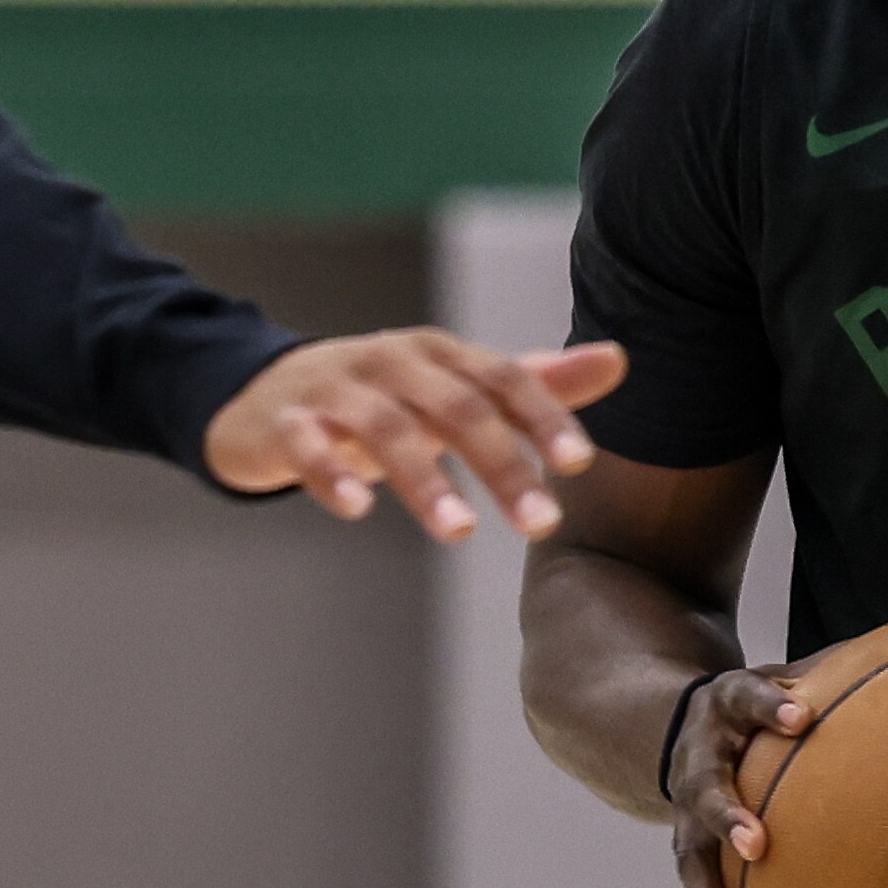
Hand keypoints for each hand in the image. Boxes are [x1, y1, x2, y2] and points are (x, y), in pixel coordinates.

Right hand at [202, 334, 624, 538]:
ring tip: (461, 532)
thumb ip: (534, 383)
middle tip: (542, 523)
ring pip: (385, 427)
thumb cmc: (386, 398)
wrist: (269, 394)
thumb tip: (618, 359)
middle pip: (455, 407)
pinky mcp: (286, 422)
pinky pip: (305, 444)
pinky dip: (329, 473)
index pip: (502, 379)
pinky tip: (355, 509)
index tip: (579, 464)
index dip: (542, 416)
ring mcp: (336, 390)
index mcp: (442, 356)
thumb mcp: (458, 389)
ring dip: (425, 480)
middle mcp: (392, 363)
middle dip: (502, 463)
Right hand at [665, 665, 812, 887]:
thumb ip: (853, 662)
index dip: (768, 706)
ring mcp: (687, 827)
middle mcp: (699, 770)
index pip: (746, 699)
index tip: (799, 717)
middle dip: (729, 819)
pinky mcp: (693, 871)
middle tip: (758, 843)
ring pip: (693, 871)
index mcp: (727, 713)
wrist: (668, 730)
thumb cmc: (758, 706)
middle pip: (706, 795)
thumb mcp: (791, 672)